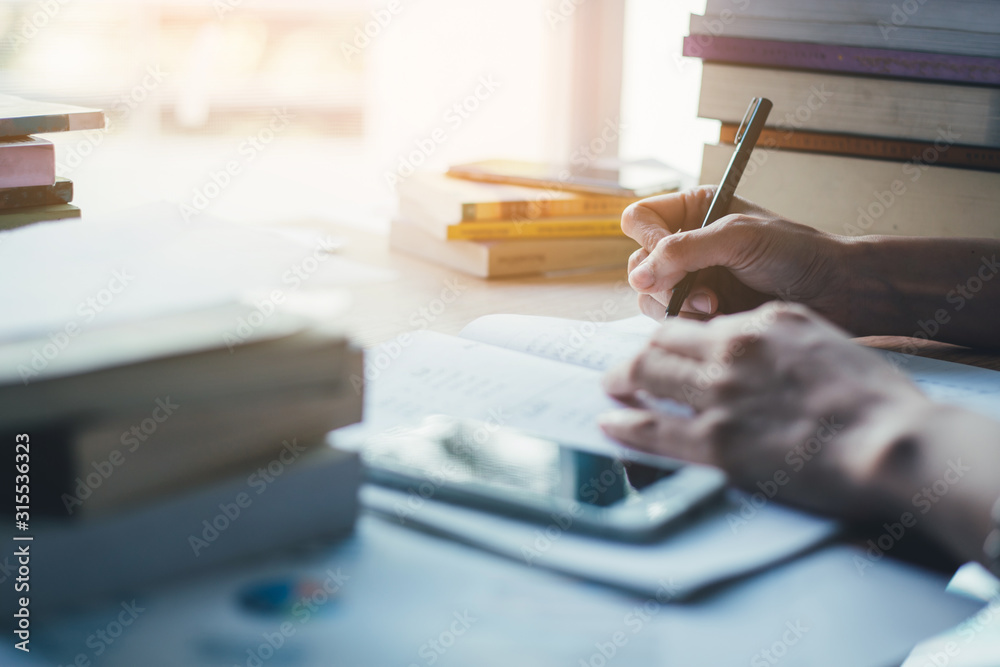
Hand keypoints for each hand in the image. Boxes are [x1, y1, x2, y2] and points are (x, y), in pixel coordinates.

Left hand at [599, 302, 930, 519]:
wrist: (891, 442)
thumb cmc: (875, 399)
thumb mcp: (826, 341)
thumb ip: (782, 338)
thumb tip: (757, 345)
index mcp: (763, 322)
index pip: (698, 323)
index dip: (675, 337)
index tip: (666, 349)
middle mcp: (732, 350)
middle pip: (660, 342)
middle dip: (638, 354)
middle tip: (626, 368)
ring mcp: (720, 396)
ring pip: (646, 375)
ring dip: (621, 379)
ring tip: (612, 387)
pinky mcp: (716, 442)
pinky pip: (652, 429)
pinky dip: (624, 424)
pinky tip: (610, 422)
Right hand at [621, 186, 853, 326]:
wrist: (834, 292)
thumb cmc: (797, 253)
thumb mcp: (737, 238)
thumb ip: (684, 251)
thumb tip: (638, 276)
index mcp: (694, 211)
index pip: (639, 220)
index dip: (648, 241)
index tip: (670, 259)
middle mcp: (687, 243)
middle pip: (638, 263)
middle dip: (664, 282)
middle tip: (701, 293)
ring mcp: (692, 279)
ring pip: (649, 296)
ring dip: (677, 305)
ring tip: (715, 306)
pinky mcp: (701, 311)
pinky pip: (670, 321)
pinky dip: (689, 323)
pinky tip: (720, 318)